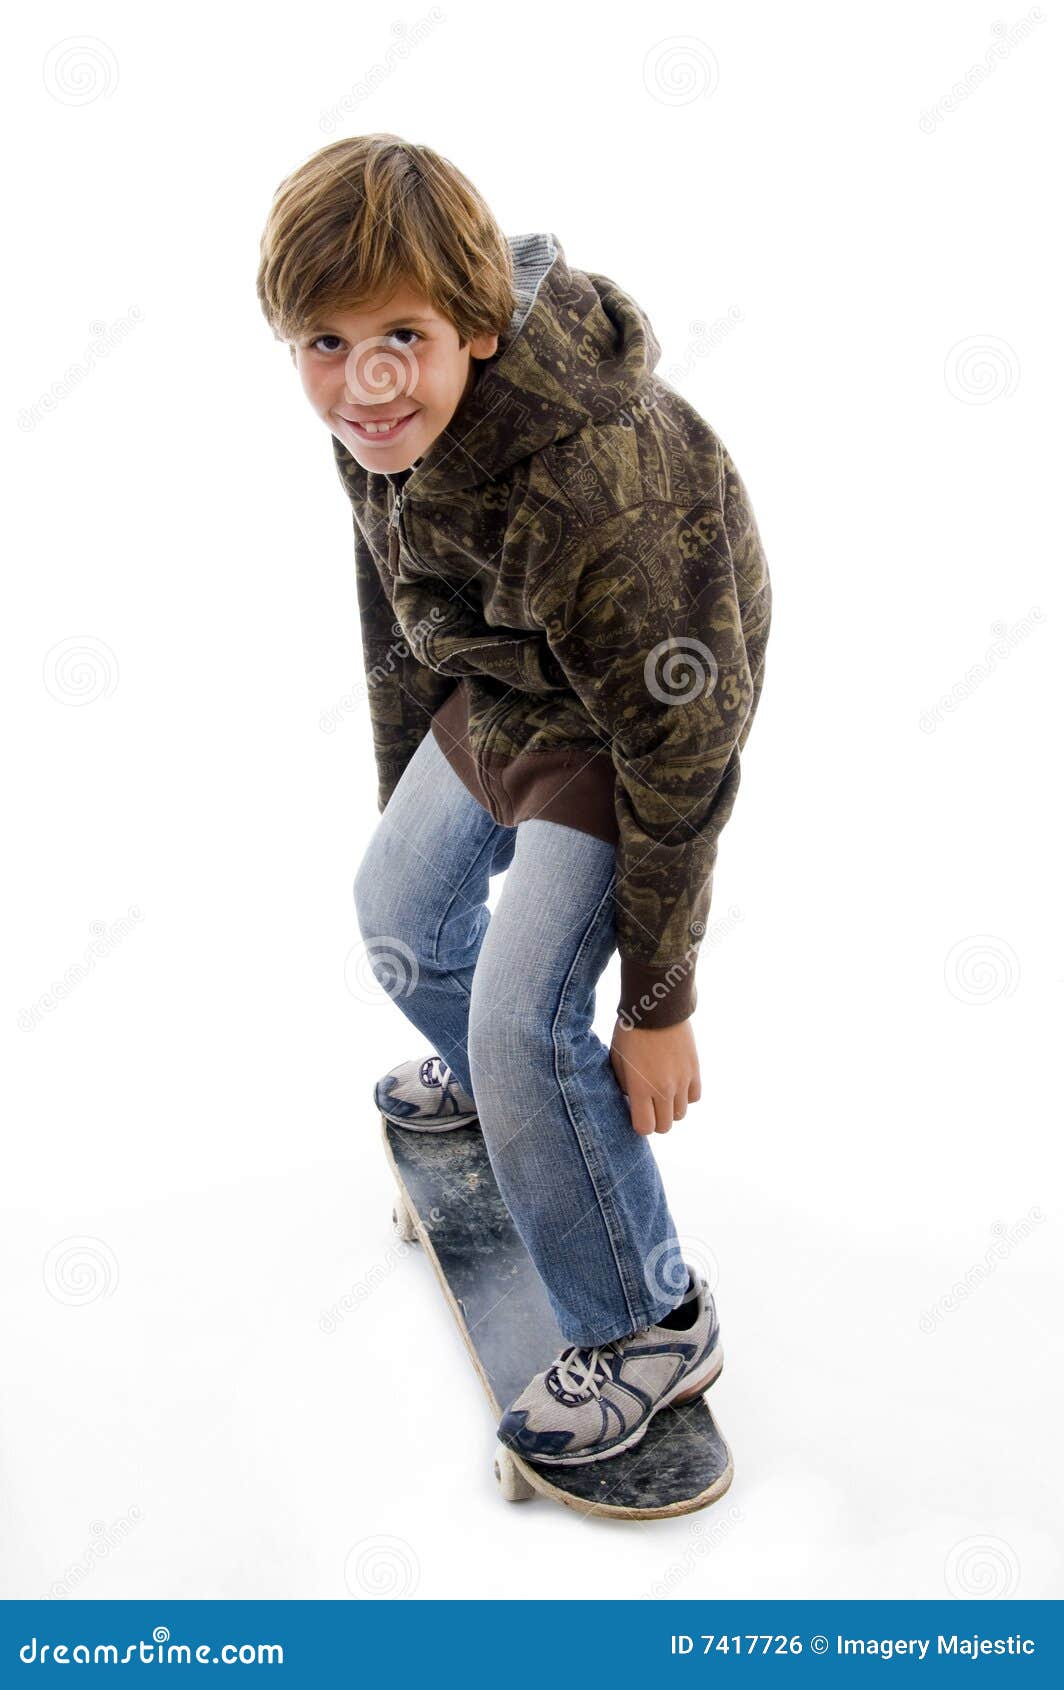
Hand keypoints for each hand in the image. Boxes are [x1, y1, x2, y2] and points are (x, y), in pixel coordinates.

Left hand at [609, 1017, 700, 1135]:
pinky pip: (695, 1097)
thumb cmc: (630, 1030)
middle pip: (665, 1126)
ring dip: (670, 1108)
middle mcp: (664, 1089)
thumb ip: (624, 1084)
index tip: (636, 1112)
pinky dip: (686, 1095)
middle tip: (648, 1104)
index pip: (645, 1128)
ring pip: (681, 1114)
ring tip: (662, 1091)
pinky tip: (676, 1083)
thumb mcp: (616, 1058)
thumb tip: (633, 1099)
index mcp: (640, 1088)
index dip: (640, 1124)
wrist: (657, 1006)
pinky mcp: (694, 1069)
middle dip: (655, 1119)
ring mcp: (682, 1080)